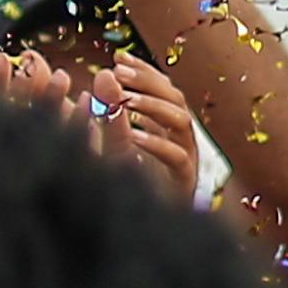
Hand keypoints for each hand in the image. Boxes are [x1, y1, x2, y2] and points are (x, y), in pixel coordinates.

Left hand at [84, 61, 205, 201]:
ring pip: (181, 122)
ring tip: (124, 100)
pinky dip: (156, 144)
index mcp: (166, 127)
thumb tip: (102, 73)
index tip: (118, 58)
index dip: (143, 71)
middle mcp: (179, 139)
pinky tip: (133, 136)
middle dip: (148, 81)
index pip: (162, 89)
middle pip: (175, 98)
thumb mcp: (111, 143)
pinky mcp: (183, 182)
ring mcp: (185, 159)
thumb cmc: (130, 185)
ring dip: (153, 106)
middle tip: (118, 72)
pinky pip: (176, 157)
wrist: (144, 229)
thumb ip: (107, 112)